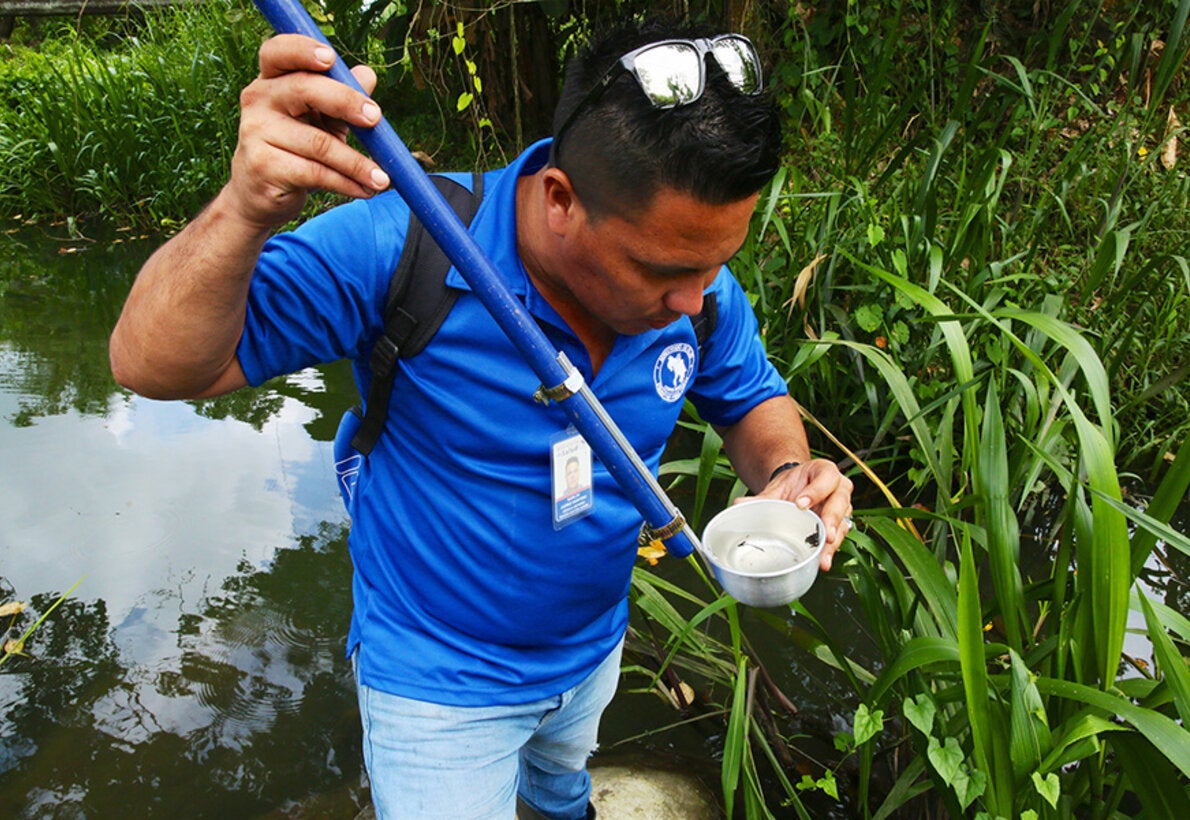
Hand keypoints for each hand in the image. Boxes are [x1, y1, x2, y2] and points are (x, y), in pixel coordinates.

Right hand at [226, 34, 390, 228]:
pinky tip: (365, 190)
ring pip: (318, 143)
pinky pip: (315, 173)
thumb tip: (367, 75)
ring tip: (381, 178)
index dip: (303, 50)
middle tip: (376, 117)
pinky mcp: (264, 166)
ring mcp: (256, 132)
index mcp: (271, 80)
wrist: (258, 193)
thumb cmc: (295, 149)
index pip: (278, 52)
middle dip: (345, 101)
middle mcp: (258, 100)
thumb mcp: (321, 120)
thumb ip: (342, 98)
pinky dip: (346, 183)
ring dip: (357, 163)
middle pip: (303, 88)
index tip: (332, 58)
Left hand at [736, 458, 853, 570]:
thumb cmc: (792, 485)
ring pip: (842, 524)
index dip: (816, 491)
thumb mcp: (779, 487)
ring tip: (823, 558)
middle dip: (832, 520)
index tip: (800, 504)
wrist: (798, 489)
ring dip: (833, 542)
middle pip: (840, 502)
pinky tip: (821, 562)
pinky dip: (829, 551)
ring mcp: (843, 508)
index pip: (826, 478)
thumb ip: (763, 497)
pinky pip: (838, 538)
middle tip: (825, 535)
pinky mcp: (840, 525)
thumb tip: (739, 505)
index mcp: (825, 471)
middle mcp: (840, 489)